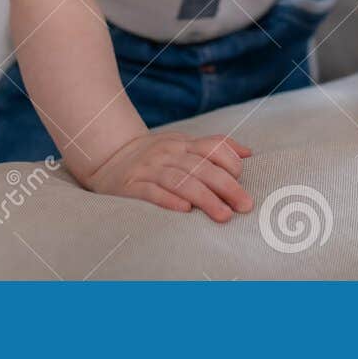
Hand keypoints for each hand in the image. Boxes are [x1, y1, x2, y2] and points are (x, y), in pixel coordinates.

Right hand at [83, 131, 254, 221]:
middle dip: (226, 186)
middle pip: (201, 167)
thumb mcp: (182, 145)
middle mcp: (167, 153)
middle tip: (245, 205)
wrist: (109, 157)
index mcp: (182, 143)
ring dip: (204, 197)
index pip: (212, 146)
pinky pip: (151, 192)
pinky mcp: (131, 186)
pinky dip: (168, 200)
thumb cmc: (156, 157)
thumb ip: (213, 148)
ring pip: (180, 181)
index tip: (243, 180)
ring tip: (223, 215)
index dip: (230, 161)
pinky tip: (184, 210)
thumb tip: (248, 153)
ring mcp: (149, 169)